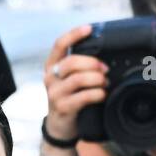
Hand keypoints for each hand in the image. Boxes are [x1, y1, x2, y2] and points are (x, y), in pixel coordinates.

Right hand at [41, 24, 107, 142]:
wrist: (60, 127)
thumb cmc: (69, 99)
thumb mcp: (68, 80)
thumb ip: (78, 67)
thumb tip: (102, 57)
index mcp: (51, 66)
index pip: (60, 45)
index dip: (74, 34)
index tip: (89, 28)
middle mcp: (50, 78)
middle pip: (72, 62)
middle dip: (92, 63)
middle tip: (105, 68)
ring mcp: (54, 93)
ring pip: (79, 79)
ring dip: (97, 79)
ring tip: (105, 82)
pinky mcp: (63, 107)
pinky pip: (83, 96)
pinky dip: (97, 94)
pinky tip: (102, 94)